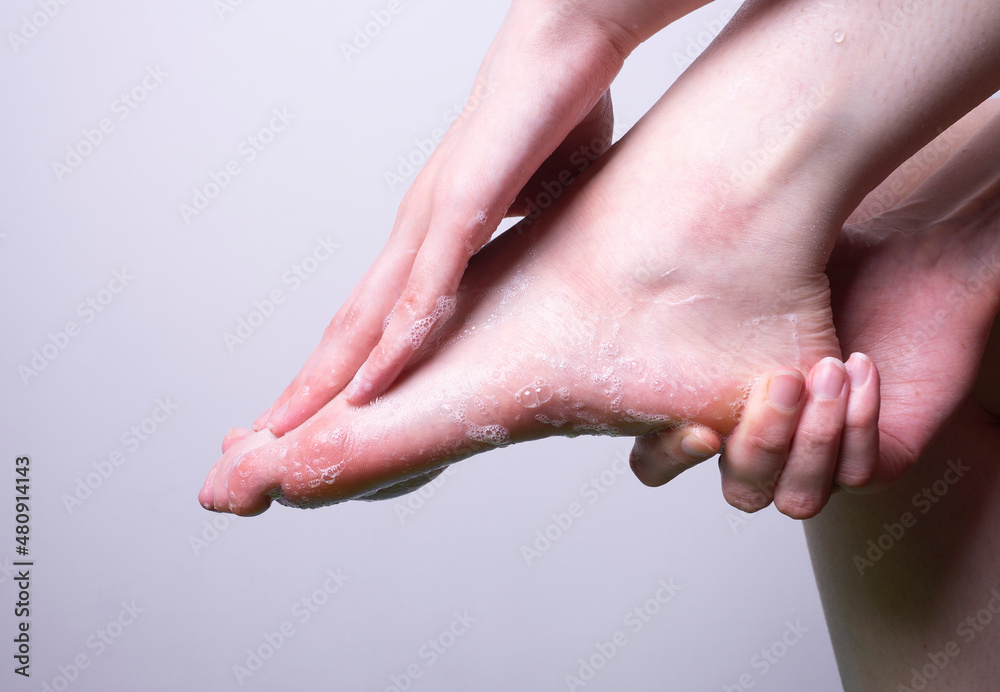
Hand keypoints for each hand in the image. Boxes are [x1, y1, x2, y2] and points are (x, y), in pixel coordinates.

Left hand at [253, 0, 711, 435]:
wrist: (567, 42)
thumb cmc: (554, 115)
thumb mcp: (537, 204)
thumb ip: (518, 244)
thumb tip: (529, 272)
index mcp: (435, 233)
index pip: (377, 314)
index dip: (346, 365)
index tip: (322, 412)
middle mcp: (419, 228)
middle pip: (351, 323)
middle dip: (311, 386)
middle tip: (270, 442)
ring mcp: (434, 216)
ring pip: (370, 313)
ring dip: (332, 376)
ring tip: (292, 430)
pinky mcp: (465, 201)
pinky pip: (424, 283)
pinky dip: (397, 338)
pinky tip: (374, 381)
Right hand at [630, 100, 999, 517]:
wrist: (908, 245)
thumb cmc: (806, 254)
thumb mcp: (714, 267)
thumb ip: (644, 286)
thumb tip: (555, 266)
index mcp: (710, 404)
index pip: (662, 461)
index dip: (669, 454)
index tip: (696, 423)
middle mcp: (761, 436)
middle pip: (738, 491)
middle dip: (755, 444)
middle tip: (777, 380)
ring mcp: (821, 449)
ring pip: (792, 500)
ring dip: (804, 442)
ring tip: (823, 369)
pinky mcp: (879, 449)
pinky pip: (857, 473)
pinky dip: (852, 429)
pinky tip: (854, 368)